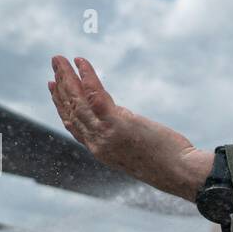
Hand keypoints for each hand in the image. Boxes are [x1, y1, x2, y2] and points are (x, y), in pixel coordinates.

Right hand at [48, 56, 214, 201]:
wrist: (179, 173)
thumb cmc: (166, 162)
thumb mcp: (136, 146)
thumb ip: (122, 130)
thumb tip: (118, 112)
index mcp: (100, 150)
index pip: (73, 125)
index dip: (60, 104)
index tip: (53, 87)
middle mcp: (97, 144)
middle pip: (71, 110)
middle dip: (60, 85)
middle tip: (55, 63)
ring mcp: (105, 135)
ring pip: (78, 101)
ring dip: (67, 77)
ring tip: (60, 58)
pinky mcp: (118, 125)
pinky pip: (96, 95)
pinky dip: (87, 76)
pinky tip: (81, 61)